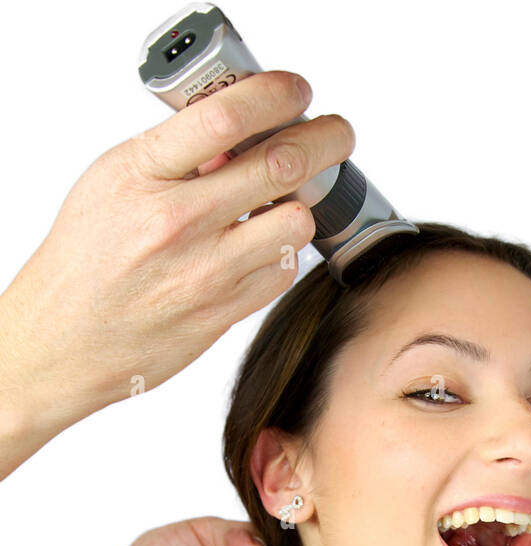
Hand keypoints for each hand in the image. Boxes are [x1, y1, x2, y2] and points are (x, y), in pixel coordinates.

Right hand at [0, 71, 354, 469]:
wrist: (65, 339)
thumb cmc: (86, 258)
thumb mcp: (114, 181)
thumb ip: (175, 154)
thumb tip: (239, 134)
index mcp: (143, 175)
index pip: (225, 117)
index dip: (276, 96)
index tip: (297, 92)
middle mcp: (177, 222)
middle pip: (281, 165)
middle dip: (325, 141)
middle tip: (336, 135)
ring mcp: (204, 272)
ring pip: (295, 221)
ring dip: (299, 204)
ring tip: (283, 202)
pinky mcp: (223, 313)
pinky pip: (282, 270)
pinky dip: (283, 252)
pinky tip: (263, 246)